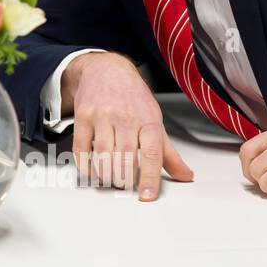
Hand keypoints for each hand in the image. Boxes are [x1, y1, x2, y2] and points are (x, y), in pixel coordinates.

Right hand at [67, 52, 193, 199]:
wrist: (106, 69)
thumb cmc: (133, 97)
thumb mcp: (154, 120)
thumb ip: (168, 151)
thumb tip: (185, 176)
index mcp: (148, 120)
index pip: (152, 153)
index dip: (150, 178)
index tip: (147, 197)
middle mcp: (126, 117)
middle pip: (126, 157)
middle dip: (125, 179)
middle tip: (125, 186)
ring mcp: (103, 116)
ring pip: (103, 155)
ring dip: (106, 174)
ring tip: (110, 179)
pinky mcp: (83, 116)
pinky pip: (81, 147)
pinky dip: (85, 165)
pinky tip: (91, 171)